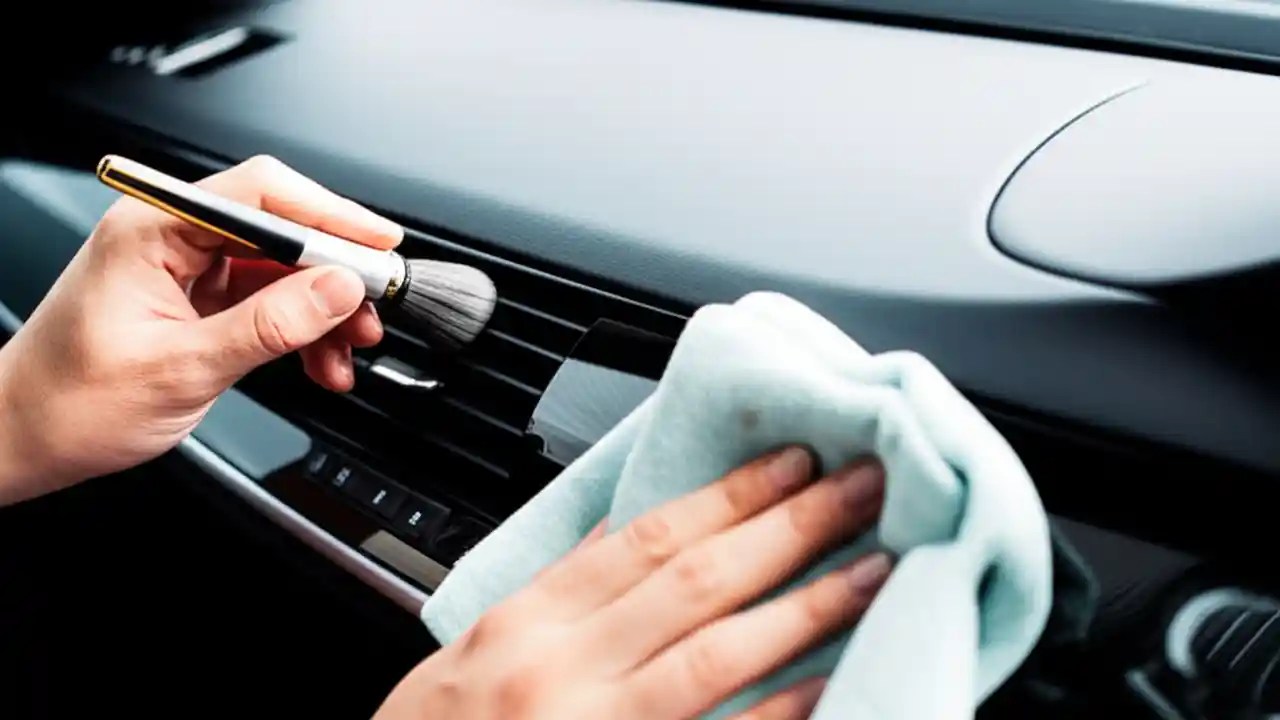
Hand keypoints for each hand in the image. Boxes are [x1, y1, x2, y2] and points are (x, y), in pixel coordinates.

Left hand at [0, 155, 401, 504]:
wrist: (23, 440)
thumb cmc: (69, 403)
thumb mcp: (182, 367)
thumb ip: (268, 325)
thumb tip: (337, 289)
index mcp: (153, 231)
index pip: (261, 196)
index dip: (330, 215)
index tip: (378, 246)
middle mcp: (171, 238)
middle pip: (280, 230)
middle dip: (336, 271)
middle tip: (374, 307)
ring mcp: (187, 270)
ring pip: (282, 270)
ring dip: (324, 308)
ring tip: (351, 345)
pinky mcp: (199, 302)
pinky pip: (268, 302)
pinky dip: (302, 330)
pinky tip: (321, 361)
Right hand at [374, 448, 890, 719]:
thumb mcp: (482, 647)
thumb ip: (562, 589)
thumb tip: (636, 529)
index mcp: (528, 621)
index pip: (648, 538)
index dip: (730, 495)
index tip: (792, 462)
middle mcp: (564, 670)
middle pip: (698, 581)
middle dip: (790, 526)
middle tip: (862, 486)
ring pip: (717, 653)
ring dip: (806, 605)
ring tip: (872, 567)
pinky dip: (778, 710)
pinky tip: (831, 680)